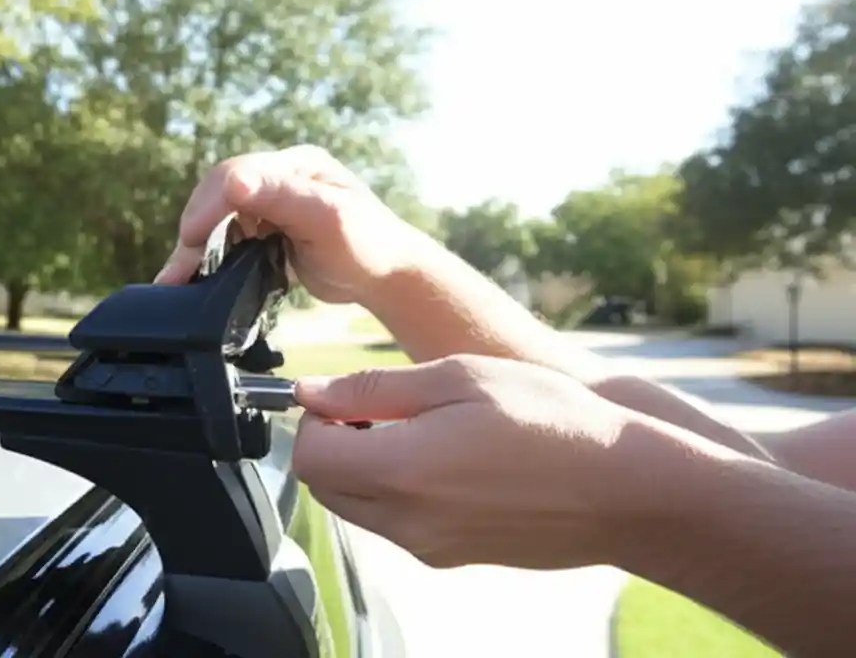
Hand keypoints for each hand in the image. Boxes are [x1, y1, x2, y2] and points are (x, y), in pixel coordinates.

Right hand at [153, 144, 425, 303]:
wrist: (388, 277)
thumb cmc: (368, 245)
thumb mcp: (329, 218)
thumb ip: (282, 197)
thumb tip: (233, 181)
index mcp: (295, 165)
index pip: (237, 173)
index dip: (209, 205)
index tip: (190, 239)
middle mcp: (279, 179)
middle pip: (219, 195)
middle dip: (195, 229)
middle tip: (177, 269)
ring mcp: (272, 205)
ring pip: (219, 218)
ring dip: (196, 247)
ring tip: (174, 279)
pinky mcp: (268, 232)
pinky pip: (229, 238)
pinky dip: (210, 257)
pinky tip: (194, 277)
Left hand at [291, 354, 653, 569]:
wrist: (627, 491)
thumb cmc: (553, 423)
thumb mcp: (460, 378)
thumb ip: (374, 388)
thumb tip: (312, 392)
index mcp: (401, 471)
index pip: (308, 456)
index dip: (315, 418)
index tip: (346, 395)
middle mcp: (406, 521)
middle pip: (325, 487)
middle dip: (335, 443)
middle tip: (383, 408)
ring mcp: (429, 546)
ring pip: (358, 507)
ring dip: (366, 467)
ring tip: (424, 430)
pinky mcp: (451, 558)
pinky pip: (396, 525)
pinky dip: (399, 491)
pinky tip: (449, 460)